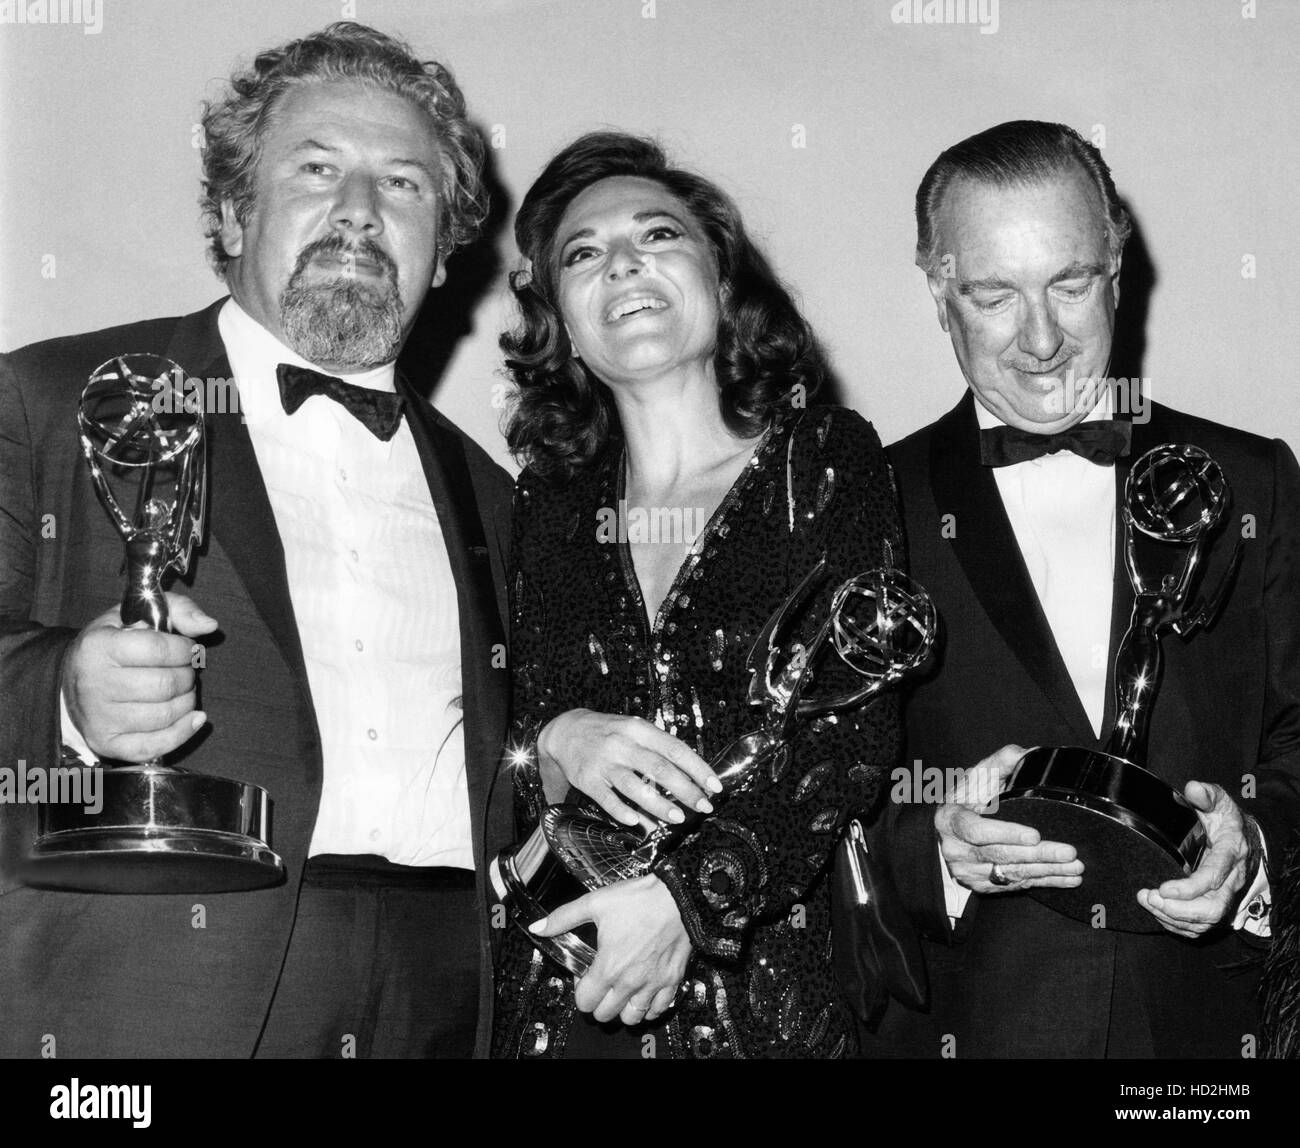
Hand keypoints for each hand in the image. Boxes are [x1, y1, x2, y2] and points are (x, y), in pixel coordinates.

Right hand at [61, 593, 218, 762]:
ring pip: (165, 714)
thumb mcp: (138, 615)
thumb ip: (178, 610)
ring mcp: (99, 717)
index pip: (159, 649)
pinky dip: (183, 732)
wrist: (72, 681)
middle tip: (184, 671)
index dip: (184, 649)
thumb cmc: (114, 643)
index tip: (188, 649)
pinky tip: (194, 718)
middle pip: (166, 684)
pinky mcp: (107, 743)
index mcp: (99, 647)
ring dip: (187, 701)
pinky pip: (155, 746)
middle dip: (187, 676)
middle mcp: (94, 683)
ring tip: (183, 690)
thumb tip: (210, 625)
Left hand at [530, 875, 691, 1024]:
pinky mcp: (672, 981)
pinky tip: (644, 991)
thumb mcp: (595, 902)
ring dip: (623, 1008)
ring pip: (631, 1018)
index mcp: (608, 967)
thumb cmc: (640, 899)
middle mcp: (630, 982)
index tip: (585, 974)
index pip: (585, 1002)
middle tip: (601, 982)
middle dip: (598, 1001)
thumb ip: (563, 918)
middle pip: (605, 1015)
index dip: (580, 989)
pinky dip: (649, 1007)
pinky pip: (658, 1010)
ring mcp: (653, 985)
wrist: (678, 896)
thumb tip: (539, 927)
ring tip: (621, 990)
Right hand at [536, 709, 721, 827]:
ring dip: (660, 805)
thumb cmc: (609, 732)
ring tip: (679, 818)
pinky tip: (637, 821)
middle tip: (704, 806)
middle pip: (661, 770)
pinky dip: (623, 812)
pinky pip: (608, 800)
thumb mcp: (635, 728)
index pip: (675, 749)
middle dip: (687, 791)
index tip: (715, 786)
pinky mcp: (588, 780)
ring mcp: (604, 763)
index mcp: (639, 730)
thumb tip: (691, 772)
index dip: (698, 768)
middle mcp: (623, 745)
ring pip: (636, 787)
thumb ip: (659, 747)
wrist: (566, 731)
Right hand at [936, 743, 1084, 893]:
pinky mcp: (982, 885)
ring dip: (1047, 871)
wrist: (950, 829)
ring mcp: (967, 871)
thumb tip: (1031, 754)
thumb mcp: (976, 777)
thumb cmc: (965, 799)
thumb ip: (1001, 763)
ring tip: (1075, 866)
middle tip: (1068, 852)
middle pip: (1000, 856)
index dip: (1007, 834)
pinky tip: (1067, 879)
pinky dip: (1045, 882)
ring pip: (1011, 874)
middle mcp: (955, 850)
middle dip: (1038, 855)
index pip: (977, 831)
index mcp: (950, 820)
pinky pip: (1016, 886)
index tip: (1035, 835)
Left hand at [1138, 781, 1261, 938]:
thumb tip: (1193, 789)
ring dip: (1174, 919)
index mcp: (1232, 853)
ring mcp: (1227, 895)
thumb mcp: (1219, 802)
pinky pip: (1203, 926)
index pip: (1213, 878)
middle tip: (1150, 898)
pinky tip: (1158, 913)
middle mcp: (1232, 880)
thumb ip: (1206, 794)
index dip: (1189, 889)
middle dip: (1180, 910)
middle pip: (1214, 908)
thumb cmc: (1225, 820)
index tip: (1162, 889)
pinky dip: (1179, 926)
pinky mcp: (1218, 904)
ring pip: (1208, 921)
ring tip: (1147, 902)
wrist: (1243, 838)